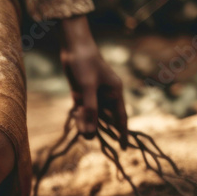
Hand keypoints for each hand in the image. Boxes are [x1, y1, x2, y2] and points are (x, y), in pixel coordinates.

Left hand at [58, 15, 127, 147]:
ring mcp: (94, 94)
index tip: (123, 148)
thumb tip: (90, 132)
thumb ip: (90, 110)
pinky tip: (75, 118)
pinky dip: (79, 115)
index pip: (121, 118)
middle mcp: (107, 95)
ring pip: (93, 115)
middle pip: (105, 119)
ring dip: (87, 123)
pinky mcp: (82, 92)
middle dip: (98, 129)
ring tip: (81, 129)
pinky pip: (83, 109)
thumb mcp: (87, 88)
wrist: (73, 47)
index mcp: (115, 93)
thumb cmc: (84, 64)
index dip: (122, 134)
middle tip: (89, 138)